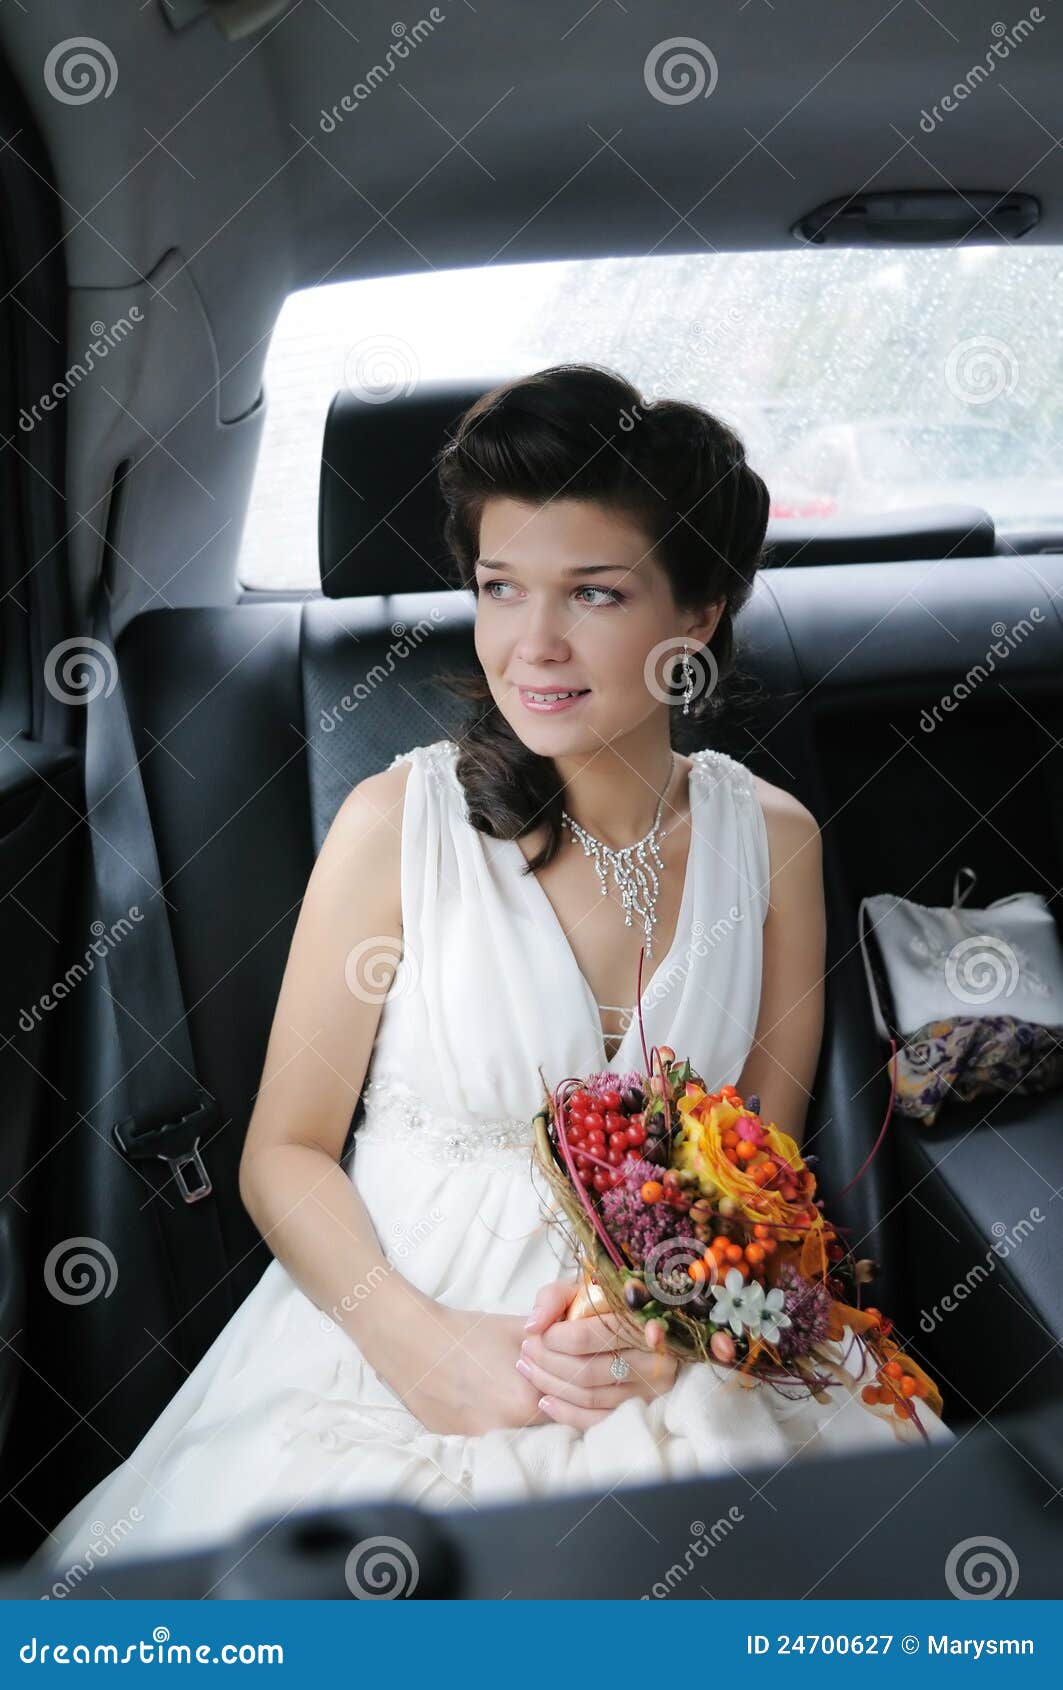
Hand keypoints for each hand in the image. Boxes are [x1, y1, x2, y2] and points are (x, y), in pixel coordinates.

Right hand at [391, 1299, 554, 1436]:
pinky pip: (489, 1438)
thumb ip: (556, 1344)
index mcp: (527, 1400)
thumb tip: (580, 1350)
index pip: (569, 1407)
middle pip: (544, 1424)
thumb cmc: (466, 1332)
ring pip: (518, 1434)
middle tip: (536, 1383)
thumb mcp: (519, 1330)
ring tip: (505, 1390)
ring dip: (519, 1416)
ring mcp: (481, 1441)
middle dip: (547, 1403)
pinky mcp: (459, 1444)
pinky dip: (492, 1422)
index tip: (565, 1378)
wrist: (412, 1340)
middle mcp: (507, 1429)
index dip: (569, 1390)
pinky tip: (484, 1399)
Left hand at [518, 1278, 679, 1427]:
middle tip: (525, 1351)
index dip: (553, 1339)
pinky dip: (567, 1414)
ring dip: (551, 1385)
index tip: (534, 1334)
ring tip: (527, 1369)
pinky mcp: (639, 1408)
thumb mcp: (580, 1288)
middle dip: (546, 1362)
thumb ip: (553, 1298)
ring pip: (589, 1396)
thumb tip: (533, 1326)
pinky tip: (545, 1401)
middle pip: (586, 1371)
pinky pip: (598, 1420)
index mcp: (639, 1321)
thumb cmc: (604, 1303)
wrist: (637, 1323)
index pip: (584, 1338)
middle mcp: (651, 1358)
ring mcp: (648, 1388)